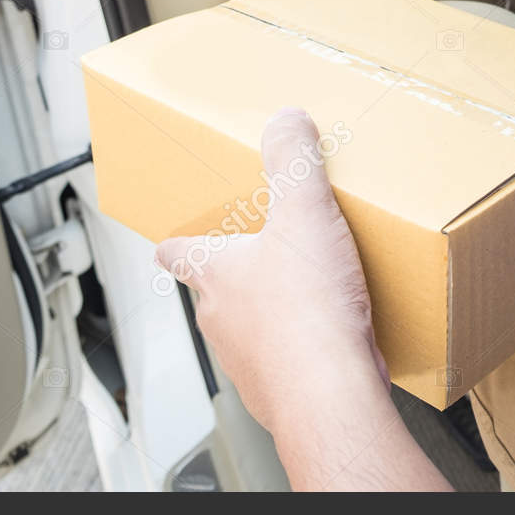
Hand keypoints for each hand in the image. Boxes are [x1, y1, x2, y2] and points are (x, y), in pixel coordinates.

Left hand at [156, 109, 446, 489]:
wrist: (330, 394)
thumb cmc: (307, 313)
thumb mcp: (304, 213)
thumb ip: (293, 161)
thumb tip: (285, 121)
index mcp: (218, 275)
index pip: (177, 254)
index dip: (178, 242)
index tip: (180, 237)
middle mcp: (223, 321)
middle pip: (218, 292)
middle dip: (244, 276)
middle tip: (277, 255)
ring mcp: (248, 362)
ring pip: (252, 331)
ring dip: (275, 315)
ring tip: (317, 294)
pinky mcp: (281, 392)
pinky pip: (288, 365)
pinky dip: (305, 351)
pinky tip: (337, 337)